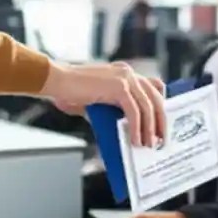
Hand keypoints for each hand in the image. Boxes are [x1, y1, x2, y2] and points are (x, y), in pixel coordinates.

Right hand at [39, 62, 166, 146]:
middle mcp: (128, 73)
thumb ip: (113, 108)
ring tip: (148, 144)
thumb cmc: (70, 92)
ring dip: (150, 128)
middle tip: (161, 140)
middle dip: (161, 121)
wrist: (56, 81)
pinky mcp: (118, 87)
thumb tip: (126, 129)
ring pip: (148, 106)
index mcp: (124, 73)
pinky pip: (134, 111)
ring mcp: (124, 78)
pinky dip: (136, 128)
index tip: (162, 125)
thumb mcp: (98, 99)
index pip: (153, 88)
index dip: (160, 107)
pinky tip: (135, 140)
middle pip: (156, 97)